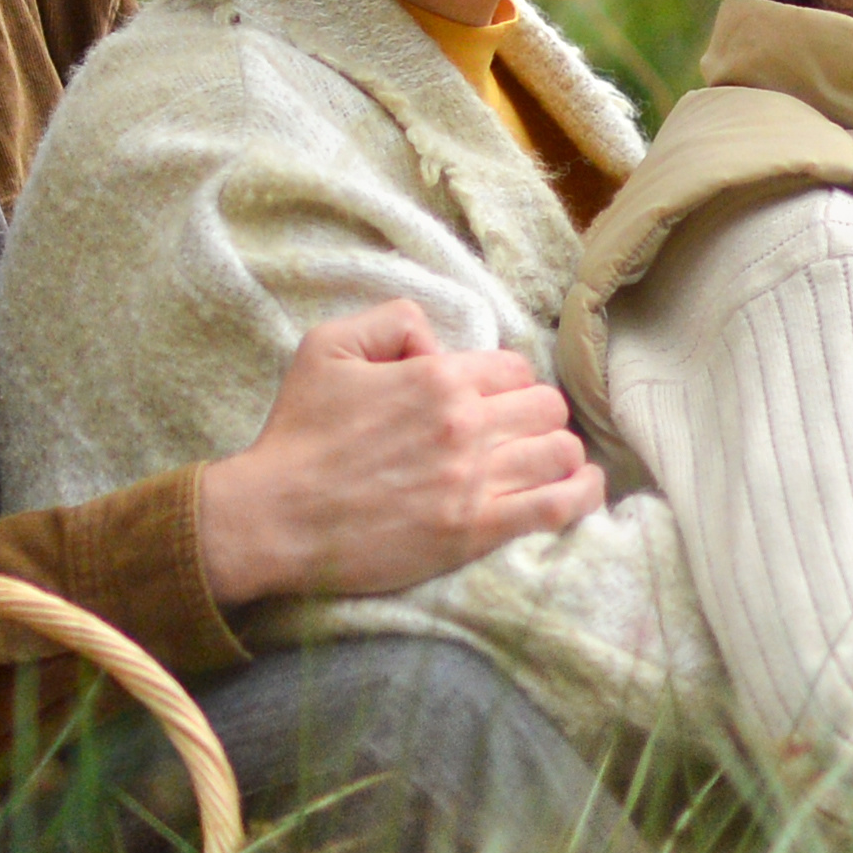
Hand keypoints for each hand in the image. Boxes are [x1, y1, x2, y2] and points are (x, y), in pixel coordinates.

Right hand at [192, 297, 598, 606]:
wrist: (273, 517)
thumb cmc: (298, 434)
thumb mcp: (327, 347)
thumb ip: (392, 320)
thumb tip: (436, 340)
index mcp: (437, 378)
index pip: (515, 369)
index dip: (509, 383)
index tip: (493, 402)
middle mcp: (465, 425)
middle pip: (547, 408)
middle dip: (537, 416)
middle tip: (517, 433)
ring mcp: (474, 480)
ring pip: (561, 452)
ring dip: (560, 454)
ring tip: (547, 461)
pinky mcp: (475, 531)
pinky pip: (557, 506)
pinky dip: (580, 495)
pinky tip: (580, 488)